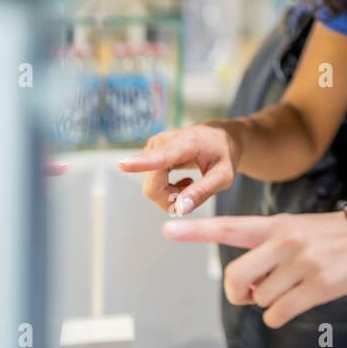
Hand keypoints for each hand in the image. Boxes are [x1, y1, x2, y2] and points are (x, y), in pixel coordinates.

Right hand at [118, 122, 238, 215]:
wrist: (221, 138)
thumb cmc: (224, 156)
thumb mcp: (224, 177)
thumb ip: (203, 192)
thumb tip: (180, 209)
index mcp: (186, 144)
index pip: (161, 156)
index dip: (140, 163)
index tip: (122, 165)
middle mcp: (163, 142)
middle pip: (153, 185)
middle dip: (171, 198)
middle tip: (193, 191)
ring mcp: (154, 147)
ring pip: (151, 187)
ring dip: (170, 194)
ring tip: (191, 183)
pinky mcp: (150, 154)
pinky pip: (151, 183)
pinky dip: (167, 189)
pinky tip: (184, 182)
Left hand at [163, 211, 346, 326]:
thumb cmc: (336, 236)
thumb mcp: (299, 229)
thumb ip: (269, 250)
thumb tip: (248, 288)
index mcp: (277, 225)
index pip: (231, 227)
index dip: (197, 230)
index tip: (167, 227)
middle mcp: (285, 242)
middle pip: (236, 277)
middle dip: (238, 292)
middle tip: (250, 292)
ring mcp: (302, 264)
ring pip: (259, 299)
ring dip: (268, 302)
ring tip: (292, 287)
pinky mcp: (317, 286)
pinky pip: (277, 313)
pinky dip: (279, 315)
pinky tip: (296, 301)